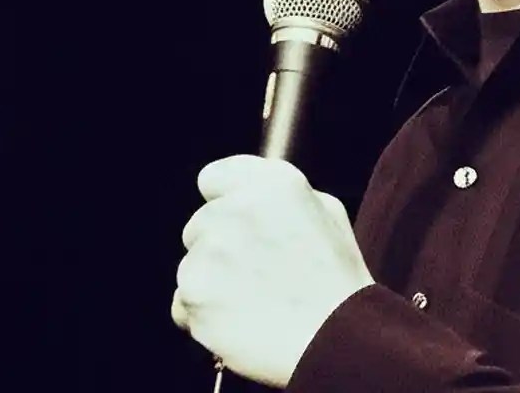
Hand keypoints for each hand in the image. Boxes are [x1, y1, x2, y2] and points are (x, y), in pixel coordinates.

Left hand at [171, 154, 374, 388]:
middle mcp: (235, 210)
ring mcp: (210, 252)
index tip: (235, 226)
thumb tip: (246, 195)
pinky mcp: (193, 293)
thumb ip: (278, 193)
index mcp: (271, 184)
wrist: (337, 341)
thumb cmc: (337, 281)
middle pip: (199, 225)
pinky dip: (204, 316)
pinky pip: (182, 304)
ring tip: (256, 304)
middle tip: (258, 276)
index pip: (213, 178)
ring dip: (212, 284)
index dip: (223, 203)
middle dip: (219, 248)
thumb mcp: (326, 214)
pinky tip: (240, 324)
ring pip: (191, 266)